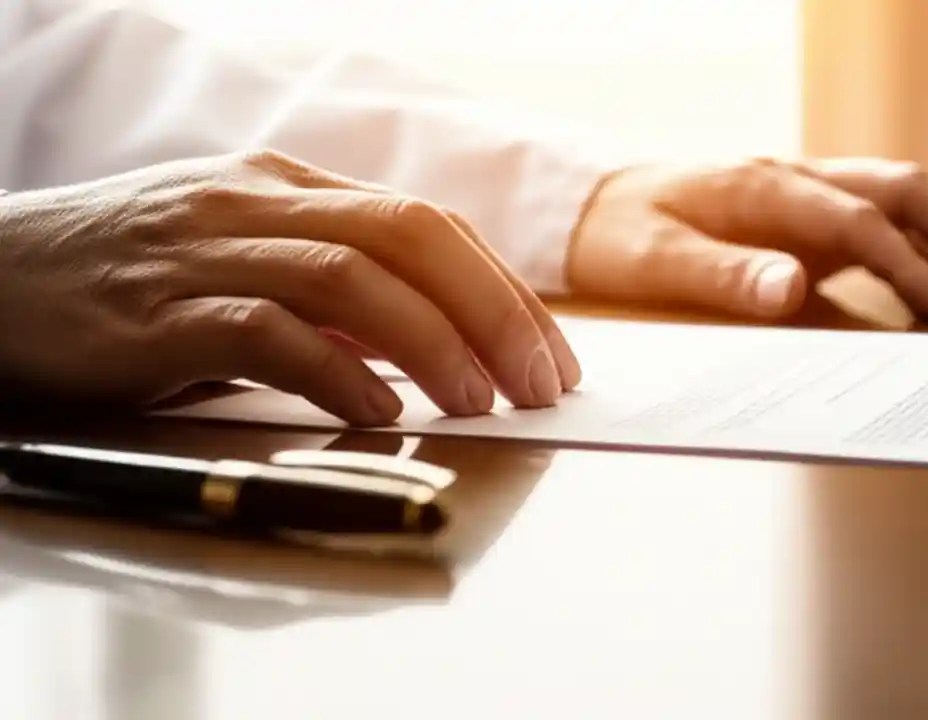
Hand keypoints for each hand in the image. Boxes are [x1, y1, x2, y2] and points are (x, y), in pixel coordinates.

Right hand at [0, 151, 578, 424]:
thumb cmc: (131, 284)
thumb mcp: (244, 267)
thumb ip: (333, 296)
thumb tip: (435, 345)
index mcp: (288, 189)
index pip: (427, 225)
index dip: (502, 291)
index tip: (550, 357)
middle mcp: (255, 205)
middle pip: (407, 237)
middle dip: (491, 311)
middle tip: (541, 385)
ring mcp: (204, 252)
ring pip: (348, 277)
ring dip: (431, 342)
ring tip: (481, 403)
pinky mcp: (156, 314)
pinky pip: (266, 332)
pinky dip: (334, 372)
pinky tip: (377, 412)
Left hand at [567, 158, 927, 322]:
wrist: (588, 207)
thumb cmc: (616, 236)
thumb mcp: (653, 262)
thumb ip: (723, 275)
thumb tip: (793, 292)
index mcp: (761, 188)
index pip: (858, 221)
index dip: (908, 265)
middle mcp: (793, 180)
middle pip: (901, 192)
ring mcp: (800, 194)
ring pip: (898, 198)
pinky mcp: (799, 215)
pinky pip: (875, 221)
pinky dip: (916, 247)